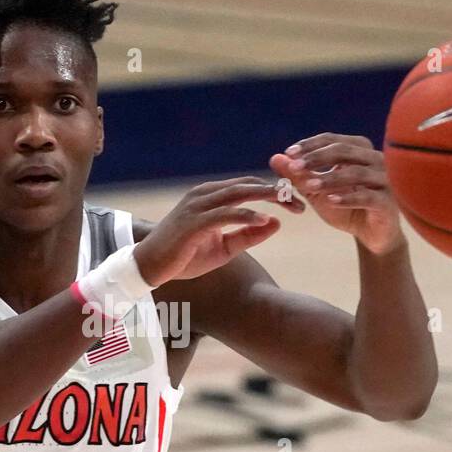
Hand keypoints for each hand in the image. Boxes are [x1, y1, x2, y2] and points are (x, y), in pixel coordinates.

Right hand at [132, 177, 283, 285]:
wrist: (151, 267)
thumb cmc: (185, 256)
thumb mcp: (224, 247)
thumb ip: (248, 235)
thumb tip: (276, 222)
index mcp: (211, 195)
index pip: (248, 185)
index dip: (274, 191)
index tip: (296, 203)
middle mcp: (204, 194)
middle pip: (247, 185)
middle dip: (276, 191)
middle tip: (301, 202)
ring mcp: (198, 206)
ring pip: (238, 193)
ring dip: (266, 197)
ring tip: (289, 204)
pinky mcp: (193, 222)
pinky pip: (225, 214)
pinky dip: (246, 215)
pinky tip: (265, 218)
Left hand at [269, 133, 406, 254]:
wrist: (372, 235)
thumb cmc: (345, 208)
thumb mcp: (317, 191)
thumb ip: (298, 175)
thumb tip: (275, 158)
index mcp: (359, 151)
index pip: (333, 140)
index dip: (310, 145)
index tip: (289, 153)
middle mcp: (375, 160)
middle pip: (345, 151)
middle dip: (317, 158)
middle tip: (294, 166)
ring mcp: (385, 180)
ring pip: (356, 173)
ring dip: (330, 178)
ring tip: (309, 185)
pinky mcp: (388, 202)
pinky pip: (368, 197)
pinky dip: (348, 198)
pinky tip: (330, 201)